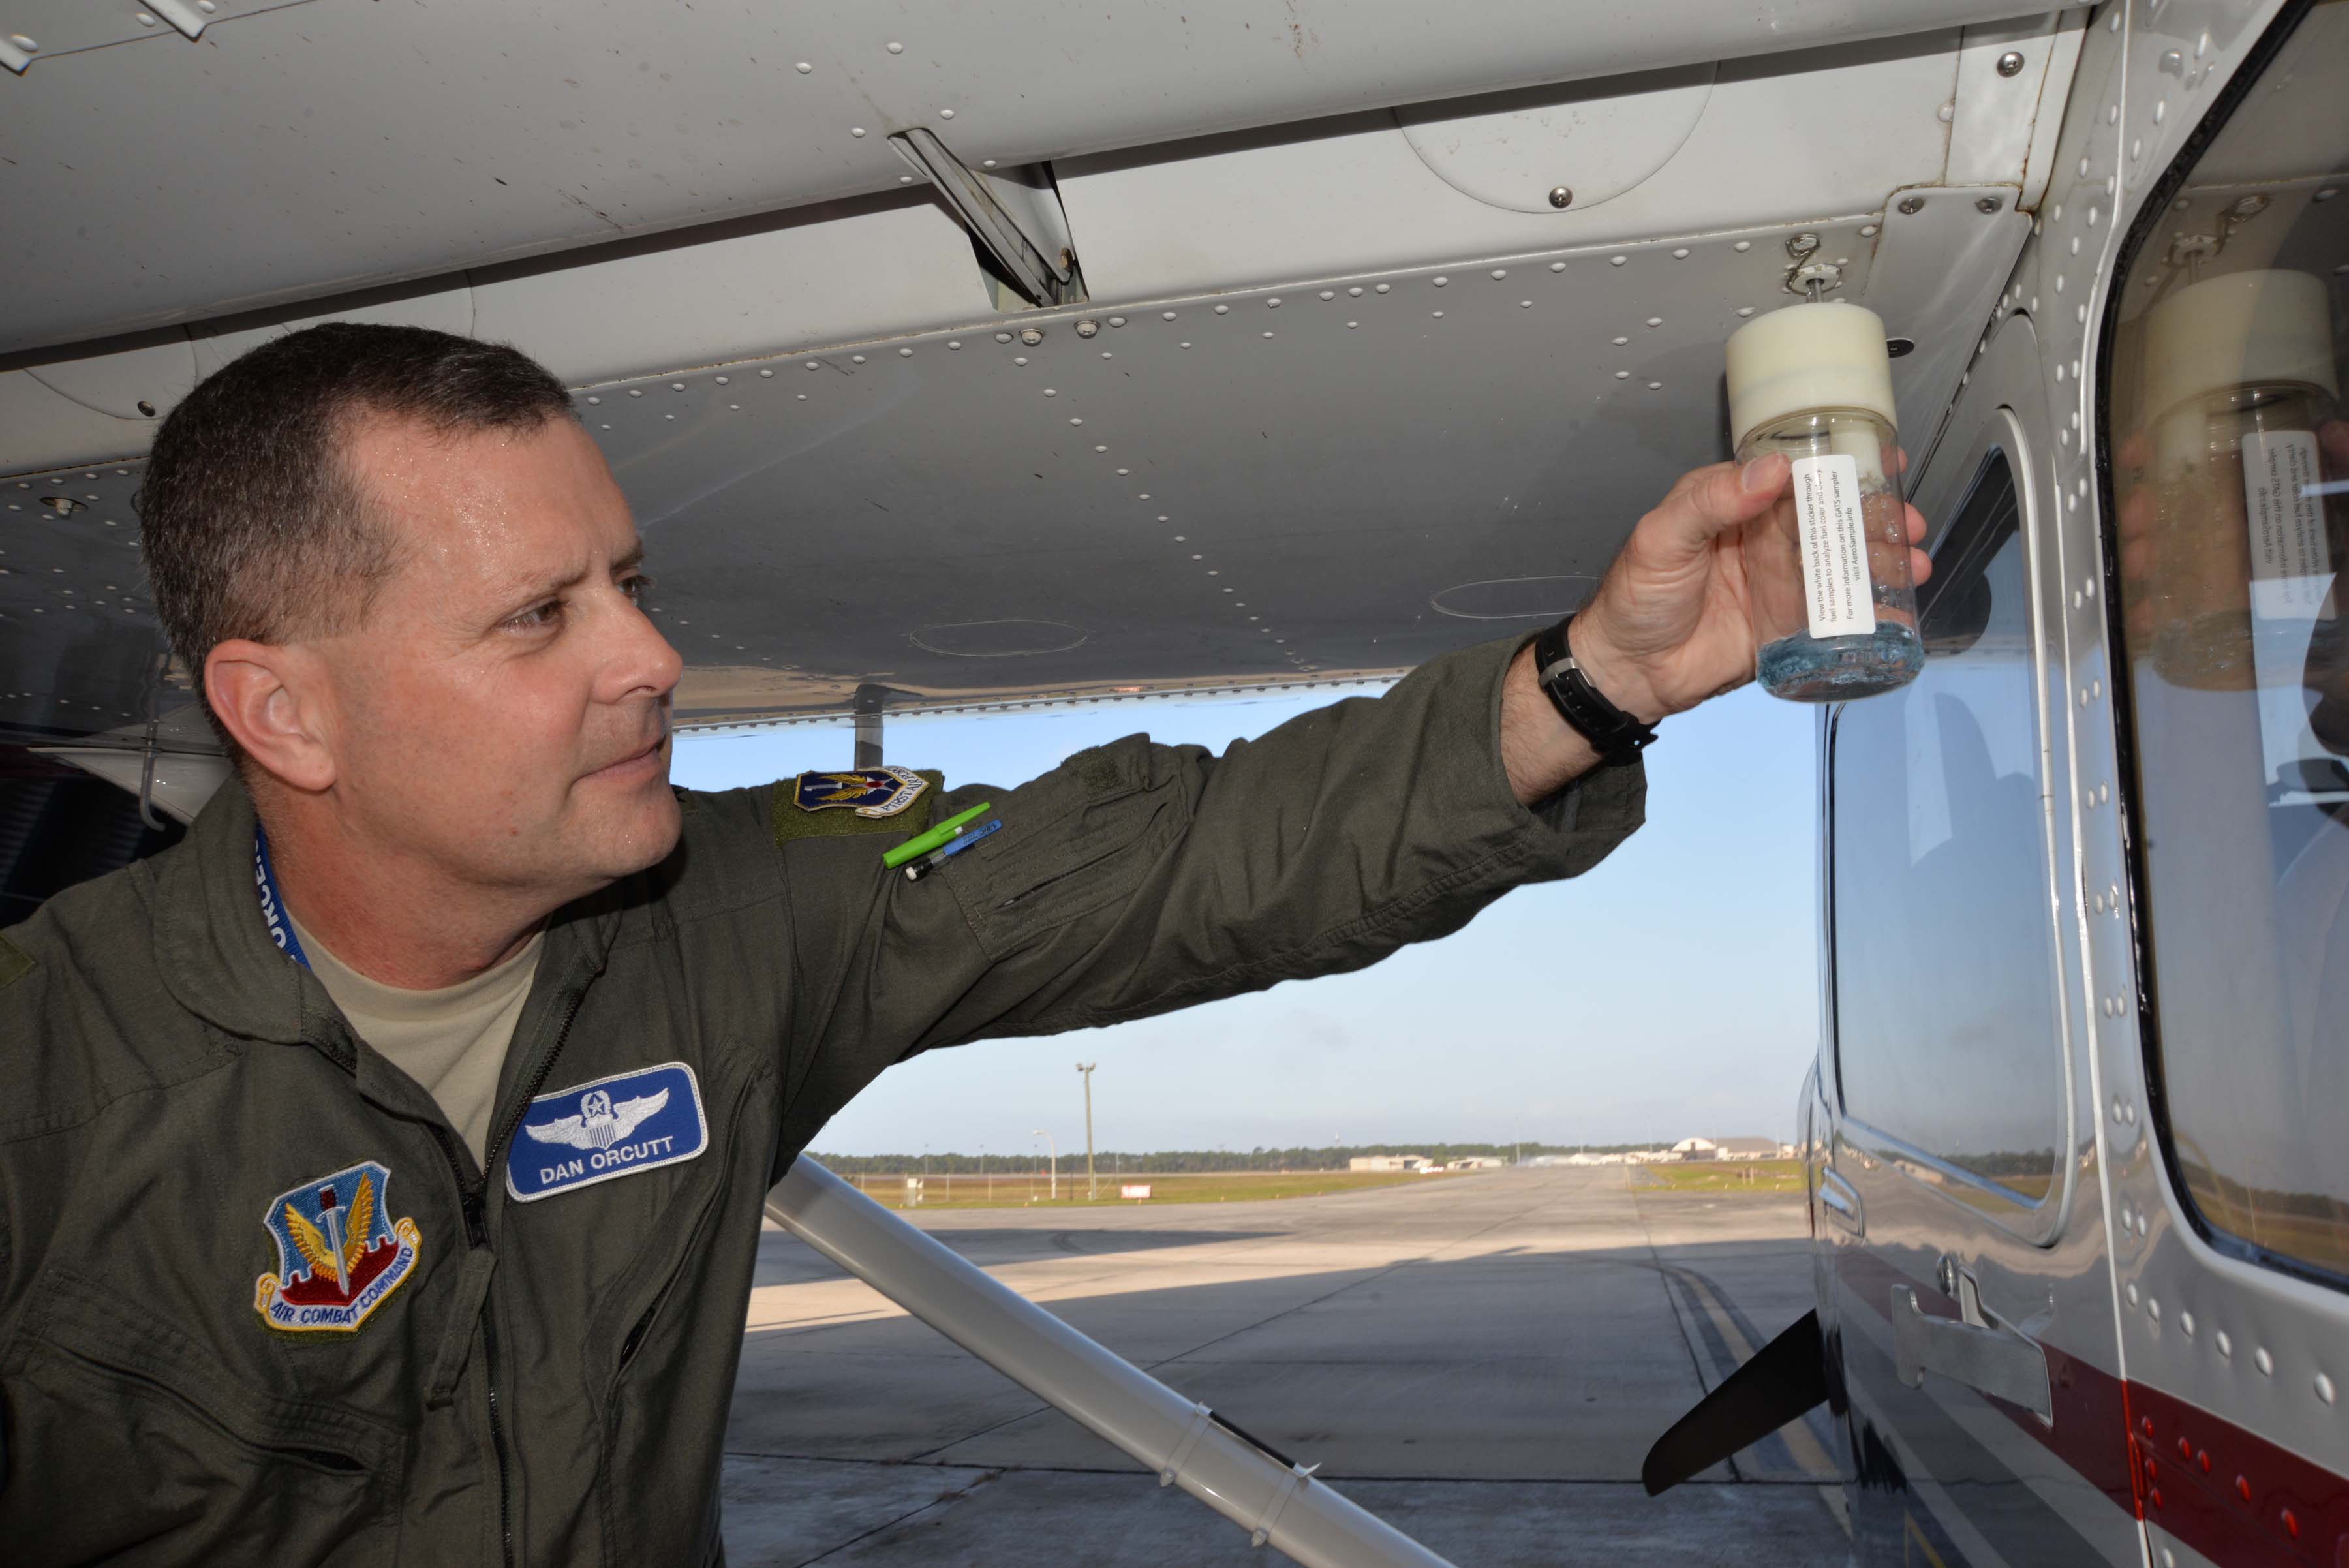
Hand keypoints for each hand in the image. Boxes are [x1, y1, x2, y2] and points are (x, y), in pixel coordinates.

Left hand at [1569, 453, 1932, 721]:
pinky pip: (1836, 612)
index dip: (1840, 465)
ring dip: (1882, 560)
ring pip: (1842, 562)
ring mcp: (1781, 581)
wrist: (1629, 672)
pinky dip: (1870, 609)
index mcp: (1736, 503)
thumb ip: (1711, 501)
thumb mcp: (1662, 537)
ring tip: (1912, 563)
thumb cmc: (1636, 597)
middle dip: (1876, 516)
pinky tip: (1898, 608)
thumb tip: (1772, 469)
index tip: (1882, 461)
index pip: (1795, 474)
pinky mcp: (1789, 624)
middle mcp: (1765, 537)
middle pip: (1831, 518)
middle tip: (1907, 523)